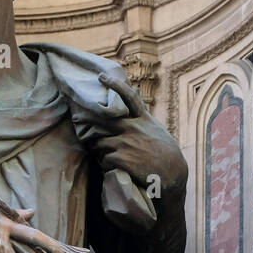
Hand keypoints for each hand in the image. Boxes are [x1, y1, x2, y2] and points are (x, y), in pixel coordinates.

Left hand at [97, 73, 186, 196]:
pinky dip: (105, 163)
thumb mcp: (157, 131)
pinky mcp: (122, 158)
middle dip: (90, 123)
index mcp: (143, 120)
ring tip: (104, 154)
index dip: (114, 84)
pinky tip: (112, 167)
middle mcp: (134, 128)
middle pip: (103, 120)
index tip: (101, 76)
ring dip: (99, 149)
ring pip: (100, 142)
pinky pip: (104, 158)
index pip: (128, 97)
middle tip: (80, 124)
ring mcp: (127, 143)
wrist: (172, 176)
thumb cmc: (165, 154)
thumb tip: (136, 94)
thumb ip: (143, 116)